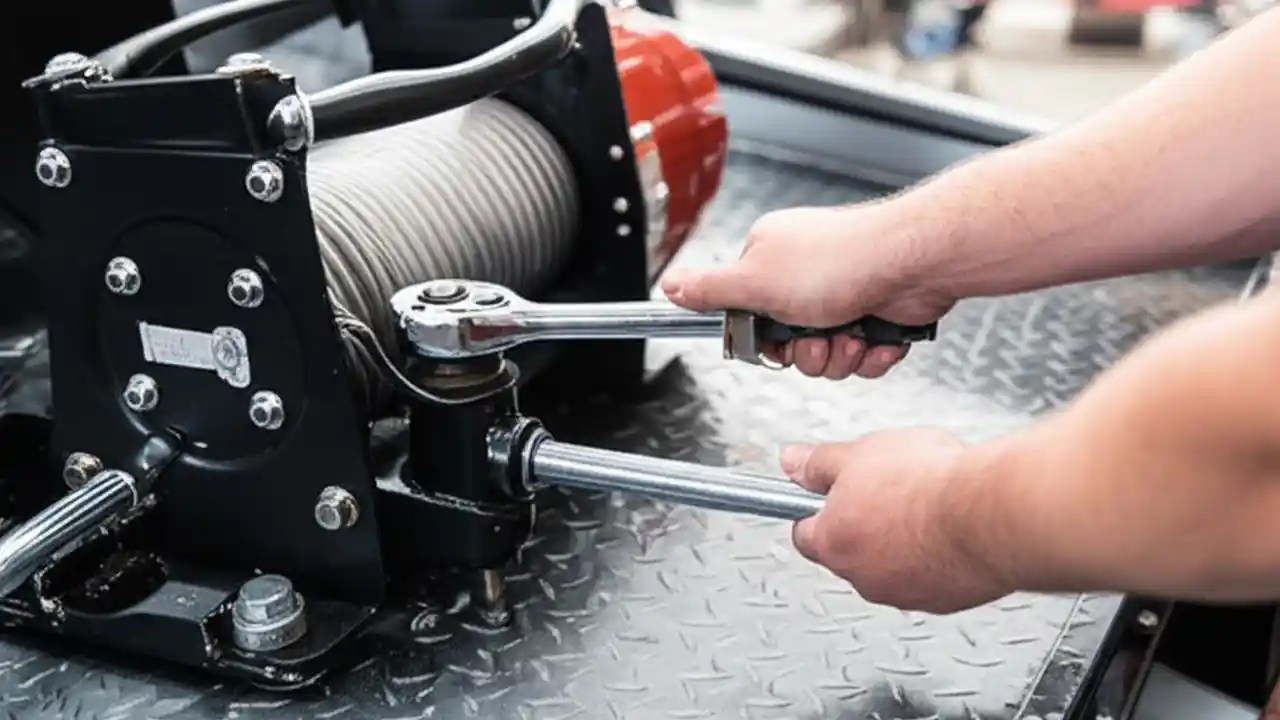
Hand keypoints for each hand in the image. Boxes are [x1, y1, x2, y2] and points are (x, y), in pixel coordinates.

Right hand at [662, 203, 954, 378]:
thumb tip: (670, 285)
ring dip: (840, 356)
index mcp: (770, 257)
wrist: (915, 263)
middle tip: (819, 334)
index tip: (772, 337)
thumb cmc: (842, 261)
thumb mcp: (757, 282)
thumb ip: (710, 289)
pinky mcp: (875, 312)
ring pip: (826, 355)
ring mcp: (843, 293)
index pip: (747, 315)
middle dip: (807, 352)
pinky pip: (861, 355)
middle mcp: (805, 274)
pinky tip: (876, 336)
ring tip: (852, 332)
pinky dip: (870, 354)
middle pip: (788, 343)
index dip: (761, 338)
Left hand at [782, 428, 1012, 612]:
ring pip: (890, 566)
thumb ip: (819, 462)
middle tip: (887, 490)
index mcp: (834, 542)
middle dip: (863, 523)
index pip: (804, 532)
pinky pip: (929, 578)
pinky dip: (935, 557)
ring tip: (925, 506)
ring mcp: (904, 594)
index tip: (827, 494)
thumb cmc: (931, 485)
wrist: (991, 512)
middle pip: (849, 551)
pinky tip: (950, 528)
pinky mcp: (944, 601)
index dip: (816, 509)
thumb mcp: (861, 453)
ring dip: (900, 542)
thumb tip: (793, 462)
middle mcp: (863, 577)